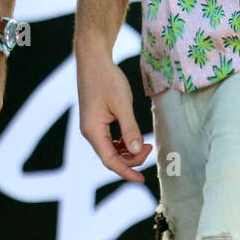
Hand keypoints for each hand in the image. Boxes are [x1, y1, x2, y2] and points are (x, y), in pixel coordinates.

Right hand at [77, 49, 152, 182]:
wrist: (93, 59)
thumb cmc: (106, 78)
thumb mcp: (122, 103)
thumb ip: (129, 129)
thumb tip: (137, 151)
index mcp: (93, 130)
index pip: (110, 161)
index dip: (127, 172)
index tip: (142, 180)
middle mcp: (90, 132)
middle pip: (111, 157)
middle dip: (131, 159)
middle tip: (149, 147)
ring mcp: (92, 126)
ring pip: (110, 150)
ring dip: (127, 151)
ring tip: (145, 143)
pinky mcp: (96, 120)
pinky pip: (109, 140)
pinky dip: (122, 143)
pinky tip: (133, 137)